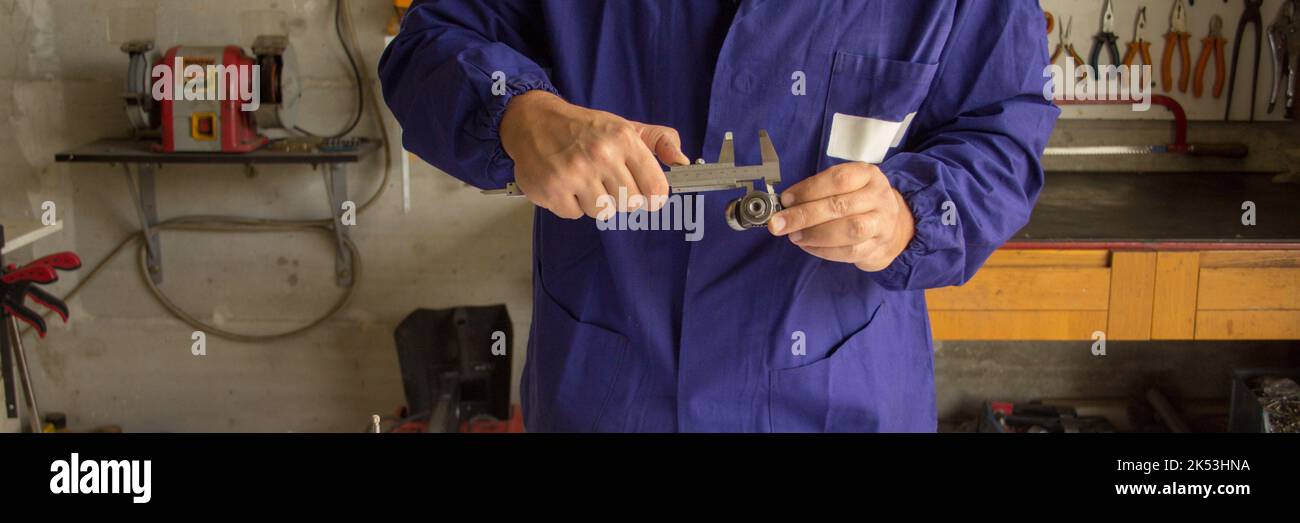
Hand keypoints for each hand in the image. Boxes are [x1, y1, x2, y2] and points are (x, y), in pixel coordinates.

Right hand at [499, 91, 689, 218]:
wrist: (534, 121)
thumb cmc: (584, 128)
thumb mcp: (626, 127)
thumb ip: (660, 141)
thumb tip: (683, 162)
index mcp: (624, 140)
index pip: (656, 188)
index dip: (653, 196)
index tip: (645, 194)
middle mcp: (601, 156)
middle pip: (630, 204)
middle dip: (620, 196)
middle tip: (605, 179)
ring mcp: (575, 174)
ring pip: (603, 212)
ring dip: (594, 201)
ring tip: (584, 180)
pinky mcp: (553, 190)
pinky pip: (575, 215)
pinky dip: (571, 204)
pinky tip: (566, 184)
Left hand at [768, 162, 915, 271]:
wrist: (892, 225)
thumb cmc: (858, 201)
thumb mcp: (845, 186)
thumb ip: (818, 191)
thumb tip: (786, 204)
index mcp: (868, 175)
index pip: (838, 180)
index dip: (809, 190)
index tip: (786, 200)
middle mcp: (879, 197)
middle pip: (839, 206)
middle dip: (804, 216)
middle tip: (778, 224)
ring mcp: (882, 224)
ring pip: (849, 230)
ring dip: (815, 235)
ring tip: (794, 236)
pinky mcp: (878, 247)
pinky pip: (850, 252)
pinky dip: (824, 251)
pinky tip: (808, 246)